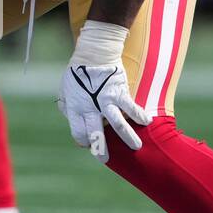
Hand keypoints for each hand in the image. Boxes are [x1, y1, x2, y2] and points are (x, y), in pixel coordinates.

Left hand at [58, 22, 151, 163]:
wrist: (94, 53)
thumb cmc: (78, 72)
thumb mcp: (65, 89)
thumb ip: (67, 105)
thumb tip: (67, 115)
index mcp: (76, 108)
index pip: (79, 133)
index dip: (84, 141)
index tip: (89, 143)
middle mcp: (91, 108)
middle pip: (96, 135)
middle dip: (102, 150)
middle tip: (106, 159)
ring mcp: (106, 101)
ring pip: (118, 125)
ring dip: (128, 137)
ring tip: (136, 147)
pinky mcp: (120, 93)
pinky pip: (131, 108)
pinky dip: (140, 116)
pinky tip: (147, 122)